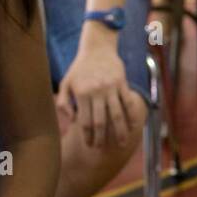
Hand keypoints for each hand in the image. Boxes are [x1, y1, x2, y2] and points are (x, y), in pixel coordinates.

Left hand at [55, 35, 140, 149]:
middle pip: (101, 122)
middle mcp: (97, 92)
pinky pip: (128, 102)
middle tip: (102, 149)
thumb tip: (72, 121)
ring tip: (122, 144)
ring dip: (120, 132)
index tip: (90, 145)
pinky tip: (133, 126)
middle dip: (102, 138)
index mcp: (82, 94)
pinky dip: (131, 115)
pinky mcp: (122, 83)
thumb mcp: (66, 82)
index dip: (87, 136)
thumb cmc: (79, 68)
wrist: (97, 47)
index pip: (85, 121)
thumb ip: (63, 103)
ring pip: (117, 114)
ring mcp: (111, 88)